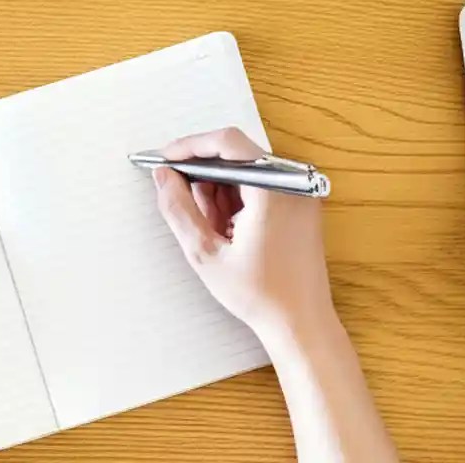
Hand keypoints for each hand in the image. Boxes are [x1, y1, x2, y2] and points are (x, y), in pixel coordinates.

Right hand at [151, 128, 333, 339]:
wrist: (301, 323)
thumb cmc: (260, 295)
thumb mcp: (205, 254)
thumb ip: (178, 209)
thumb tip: (163, 177)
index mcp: (272, 190)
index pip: (228, 143)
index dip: (191, 146)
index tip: (167, 159)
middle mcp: (292, 183)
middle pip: (237, 156)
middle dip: (204, 177)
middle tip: (187, 208)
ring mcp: (300, 192)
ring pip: (246, 172)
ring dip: (221, 192)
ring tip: (217, 234)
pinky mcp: (301, 203)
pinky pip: (261, 185)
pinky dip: (238, 200)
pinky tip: (231, 234)